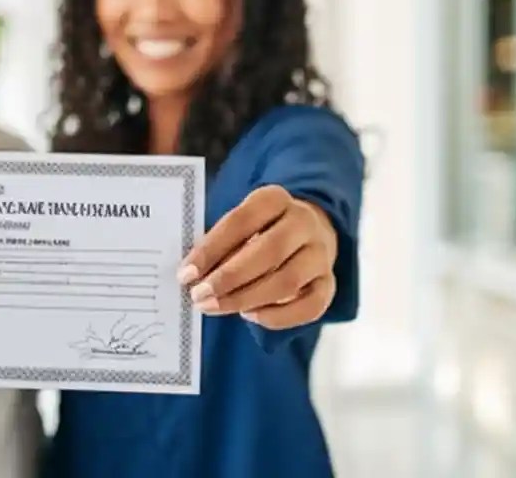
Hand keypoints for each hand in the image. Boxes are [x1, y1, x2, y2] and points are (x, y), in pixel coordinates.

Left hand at [176, 185, 336, 329]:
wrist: (310, 229)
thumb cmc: (260, 228)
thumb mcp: (240, 223)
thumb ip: (220, 244)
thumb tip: (191, 275)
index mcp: (274, 199)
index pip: (241, 221)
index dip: (211, 249)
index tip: (186, 274)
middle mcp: (303, 223)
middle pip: (268, 251)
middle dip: (228, 278)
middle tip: (199, 296)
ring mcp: (321, 254)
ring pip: (287, 281)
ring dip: (246, 299)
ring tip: (215, 307)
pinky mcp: (330, 283)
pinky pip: (309, 306)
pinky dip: (277, 316)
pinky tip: (249, 315)